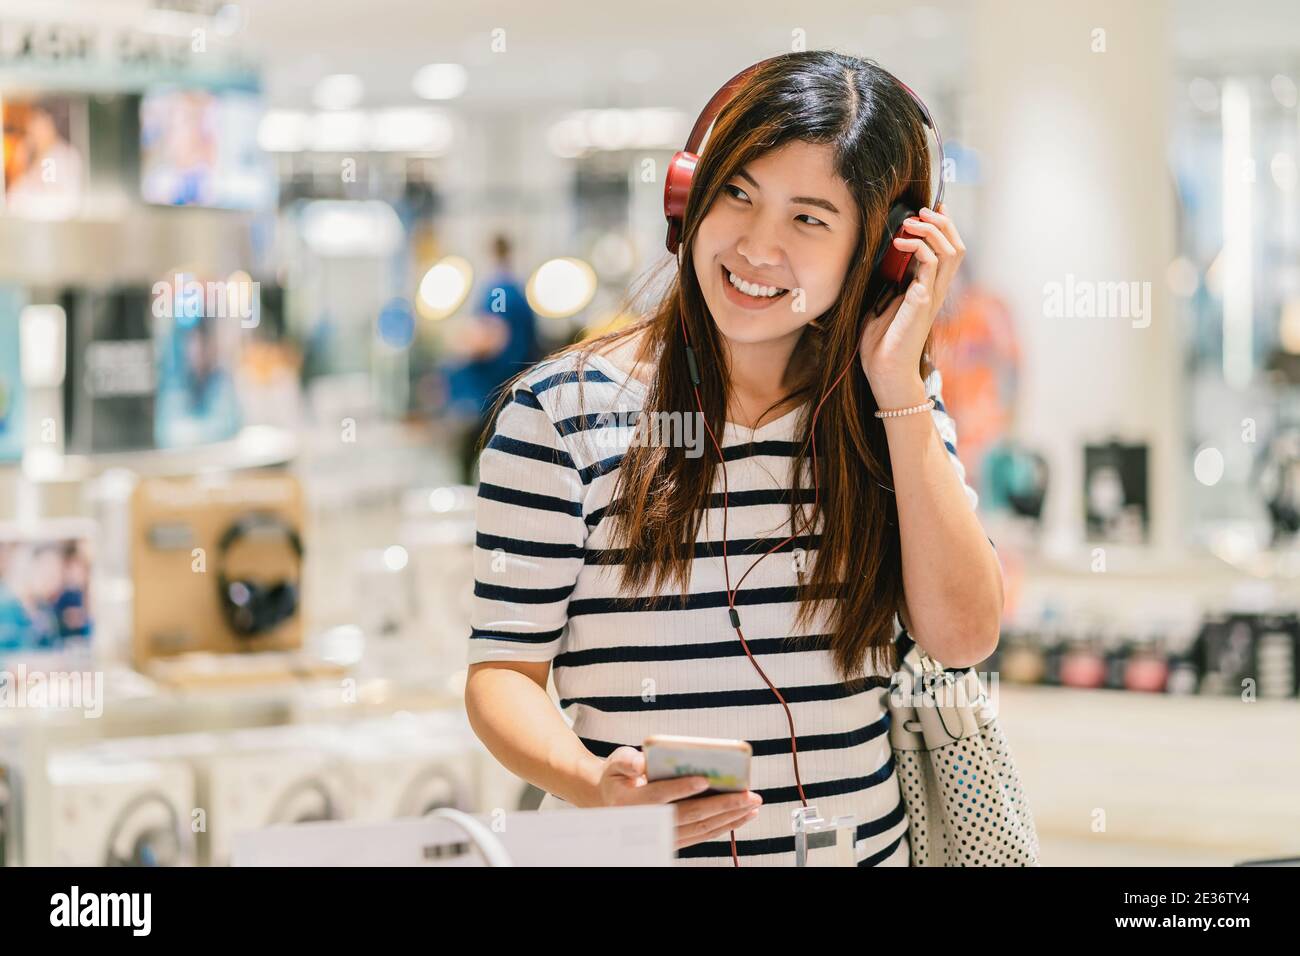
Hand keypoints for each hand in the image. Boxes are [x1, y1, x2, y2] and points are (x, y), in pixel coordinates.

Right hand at [596, 746, 762, 849]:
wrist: (614, 804)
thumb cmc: (620, 777)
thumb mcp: (616, 764)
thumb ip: (626, 761)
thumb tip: (641, 762)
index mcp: (631, 803)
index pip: (659, 795)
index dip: (681, 788)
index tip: (704, 779)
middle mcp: (649, 824)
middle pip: (689, 815)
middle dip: (721, 805)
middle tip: (748, 795)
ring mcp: (664, 835)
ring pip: (701, 829)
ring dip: (730, 817)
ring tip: (753, 804)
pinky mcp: (677, 840)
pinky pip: (704, 835)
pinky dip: (726, 826)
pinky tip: (744, 815)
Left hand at [858, 201, 965, 407]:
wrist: (885, 373)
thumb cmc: (882, 344)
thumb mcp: (881, 304)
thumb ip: (888, 283)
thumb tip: (881, 260)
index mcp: (928, 290)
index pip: (948, 251)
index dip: (944, 227)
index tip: (931, 207)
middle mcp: (935, 291)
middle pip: (957, 246)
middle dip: (943, 222)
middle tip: (921, 212)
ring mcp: (931, 297)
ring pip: (951, 252)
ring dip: (932, 231)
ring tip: (912, 224)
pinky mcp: (921, 303)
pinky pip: (930, 267)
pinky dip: (918, 249)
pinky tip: (900, 246)